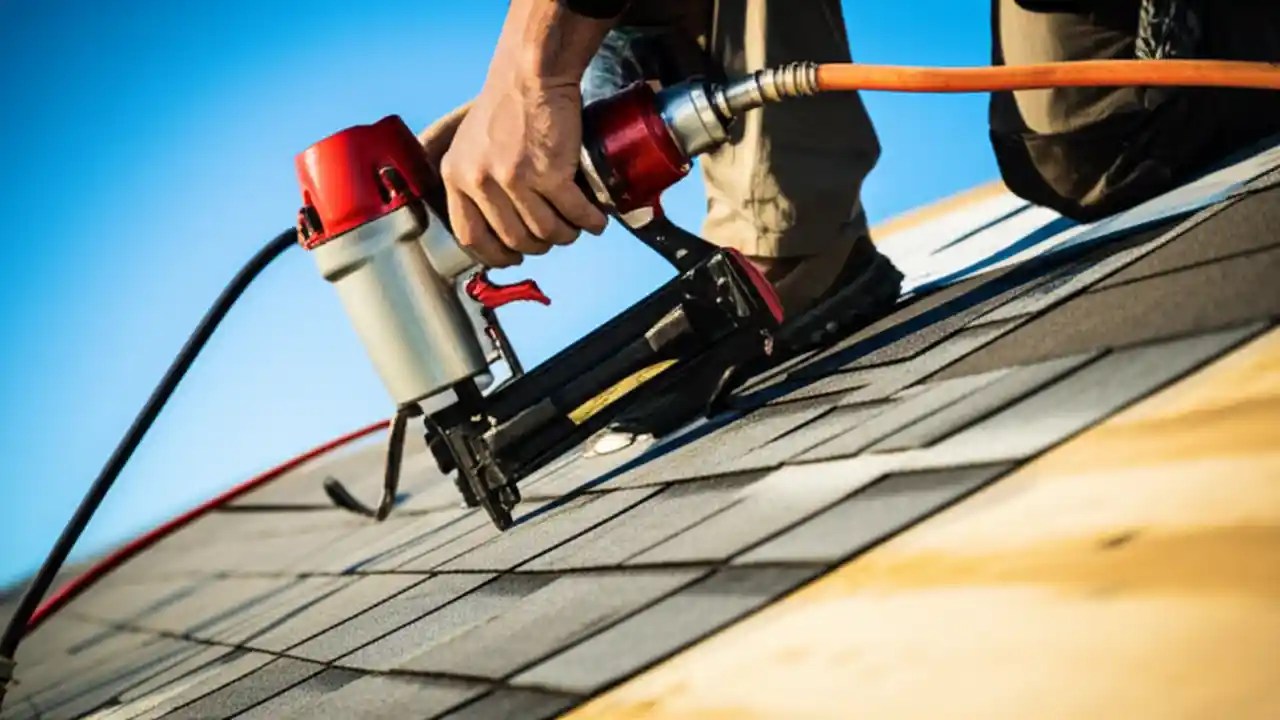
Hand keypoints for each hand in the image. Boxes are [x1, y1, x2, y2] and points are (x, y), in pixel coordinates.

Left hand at [439, 74, 606, 267]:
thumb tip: (501, 227)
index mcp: (456, 177)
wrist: (532, 74)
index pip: (471, 237)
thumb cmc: (507, 105)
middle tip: (555, 235)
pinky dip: (588, 221)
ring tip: (577, 225)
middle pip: (514, 240)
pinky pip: (573, 213)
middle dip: (540, 245)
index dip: (496, 255)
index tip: (514, 257)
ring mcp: (514, 179)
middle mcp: (480, 181)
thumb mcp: (471, 147)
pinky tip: (595, 219)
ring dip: (567, 235)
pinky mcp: (549, 174)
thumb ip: (477, 183)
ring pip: (545, 232)